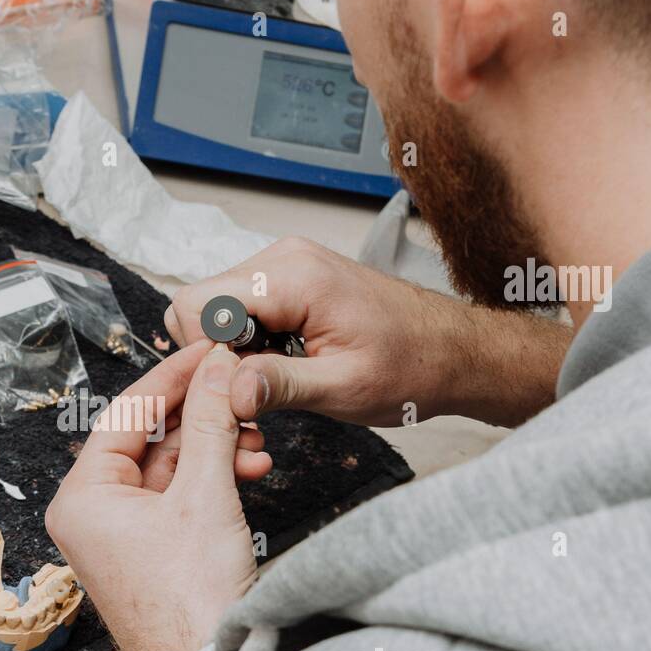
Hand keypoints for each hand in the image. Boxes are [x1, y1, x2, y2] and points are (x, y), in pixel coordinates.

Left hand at [46, 342, 263, 650]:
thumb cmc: (190, 606)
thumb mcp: (205, 496)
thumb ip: (211, 423)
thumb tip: (215, 368)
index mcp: (82, 496)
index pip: (125, 412)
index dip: (172, 376)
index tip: (207, 349)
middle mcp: (93, 513)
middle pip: (148, 436)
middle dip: (201, 415)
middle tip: (238, 389)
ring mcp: (121, 533)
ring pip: (169, 466)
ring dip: (214, 447)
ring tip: (254, 441)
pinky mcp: (150, 548)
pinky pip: (178, 495)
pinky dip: (212, 479)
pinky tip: (247, 469)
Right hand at [165, 237, 570, 427]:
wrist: (455, 350)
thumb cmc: (412, 366)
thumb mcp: (344, 389)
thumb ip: (279, 386)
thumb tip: (227, 392)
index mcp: (294, 278)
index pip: (196, 304)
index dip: (204, 355)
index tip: (237, 386)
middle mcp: (284, 258)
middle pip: (198, 303)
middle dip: (214, 354)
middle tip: (257, 389)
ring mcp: (286, 263)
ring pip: (215, 307)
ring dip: (232, 350)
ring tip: (278, 377)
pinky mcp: (291, 277)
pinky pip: (241, 306)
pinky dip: (250, 340)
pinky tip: (285, 362)